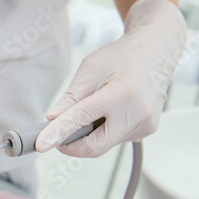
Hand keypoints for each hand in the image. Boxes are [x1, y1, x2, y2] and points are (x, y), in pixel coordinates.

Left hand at [36, 0, 185, 157]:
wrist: (157, 52)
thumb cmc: (122, 56)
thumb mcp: (91, 67)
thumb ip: (72, 96)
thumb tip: (52, 120)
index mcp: (122, 93)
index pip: (83, 119)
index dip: (59, 133)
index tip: (42, 144)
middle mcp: (139, 113)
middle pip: (96, 146)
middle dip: (73, 144)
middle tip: (59, 133)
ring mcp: (146, 125)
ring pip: (105, 143)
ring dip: (91, 133)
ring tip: (96, 106)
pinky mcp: (147, 131)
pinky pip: (117, 138)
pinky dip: (106, 129)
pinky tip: (112, 110)